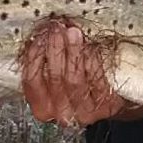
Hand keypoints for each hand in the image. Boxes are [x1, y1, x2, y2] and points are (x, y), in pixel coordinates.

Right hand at [20, 21, 142, 125]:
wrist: (110, 103)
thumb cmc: (80, 86)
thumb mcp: (57, 79)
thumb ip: (48, 62)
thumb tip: (43, 32)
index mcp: (43, 108)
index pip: (32, 80)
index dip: (34, 55)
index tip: (40, 35)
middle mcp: (61, 113)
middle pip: (54, 77)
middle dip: (55, 49)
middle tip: (57, 29)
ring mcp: (84, 112)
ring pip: (73, 79)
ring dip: (73, 52)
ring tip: (73, 32)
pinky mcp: (106, 106)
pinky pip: (96, 79)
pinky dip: (92, 60)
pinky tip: (90, 46)